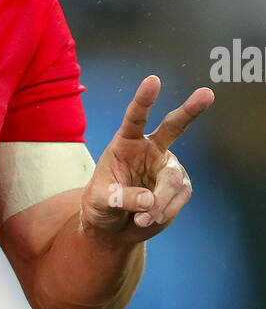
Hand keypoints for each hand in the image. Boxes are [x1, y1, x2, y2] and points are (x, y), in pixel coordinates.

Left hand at [79, 75, 213, 243]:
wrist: (112, 227)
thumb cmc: (100, 205)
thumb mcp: (100, 201)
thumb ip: (120, 198)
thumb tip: (149, 201)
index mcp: (126, 142)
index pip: (135, 117)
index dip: (144, 100)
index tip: (153, 81)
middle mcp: (150, 148)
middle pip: (174, 126)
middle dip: (191, 110)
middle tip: (207, 94)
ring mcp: (167, 167)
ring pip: (172, 180)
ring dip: (159, 204)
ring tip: (141, 220)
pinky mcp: (179, 188)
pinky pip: (178, 198)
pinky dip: (164, 212)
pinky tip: (149, 220)